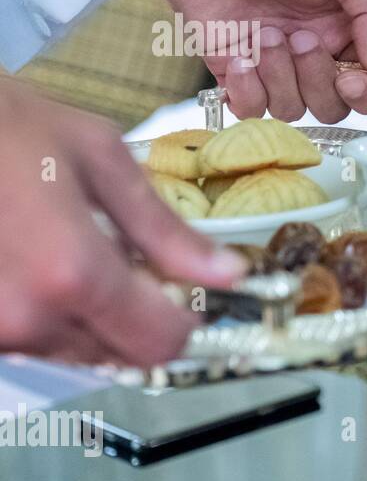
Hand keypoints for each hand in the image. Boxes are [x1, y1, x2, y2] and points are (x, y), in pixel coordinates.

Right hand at [0, 79, 245, 365]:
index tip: (187, 292)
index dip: (185, 321)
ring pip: (76, 352)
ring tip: (75, 255)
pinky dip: (50, 313)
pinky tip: (42, 265)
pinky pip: (32, 340)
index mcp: (72, 274)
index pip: (159, 343)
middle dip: (138, 317)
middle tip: (130, 265)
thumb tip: (229, 273)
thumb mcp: (101, 160)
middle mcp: (28, 316)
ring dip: (92, 317)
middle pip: (120, 354)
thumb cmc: (10, 126)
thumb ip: (166, 229)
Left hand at [134, 0, 366, 122]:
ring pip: (292, 110)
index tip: (350, 81)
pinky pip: (251, 110)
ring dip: (279, 75)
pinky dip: (247, 89)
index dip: (365, 95)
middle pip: (333, 107)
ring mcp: (273, 68)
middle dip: (317, 80)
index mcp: (343, 34)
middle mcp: (312, 57)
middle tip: (299, 38)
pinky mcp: (235, 75)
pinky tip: (239, 54)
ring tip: (262, 34)